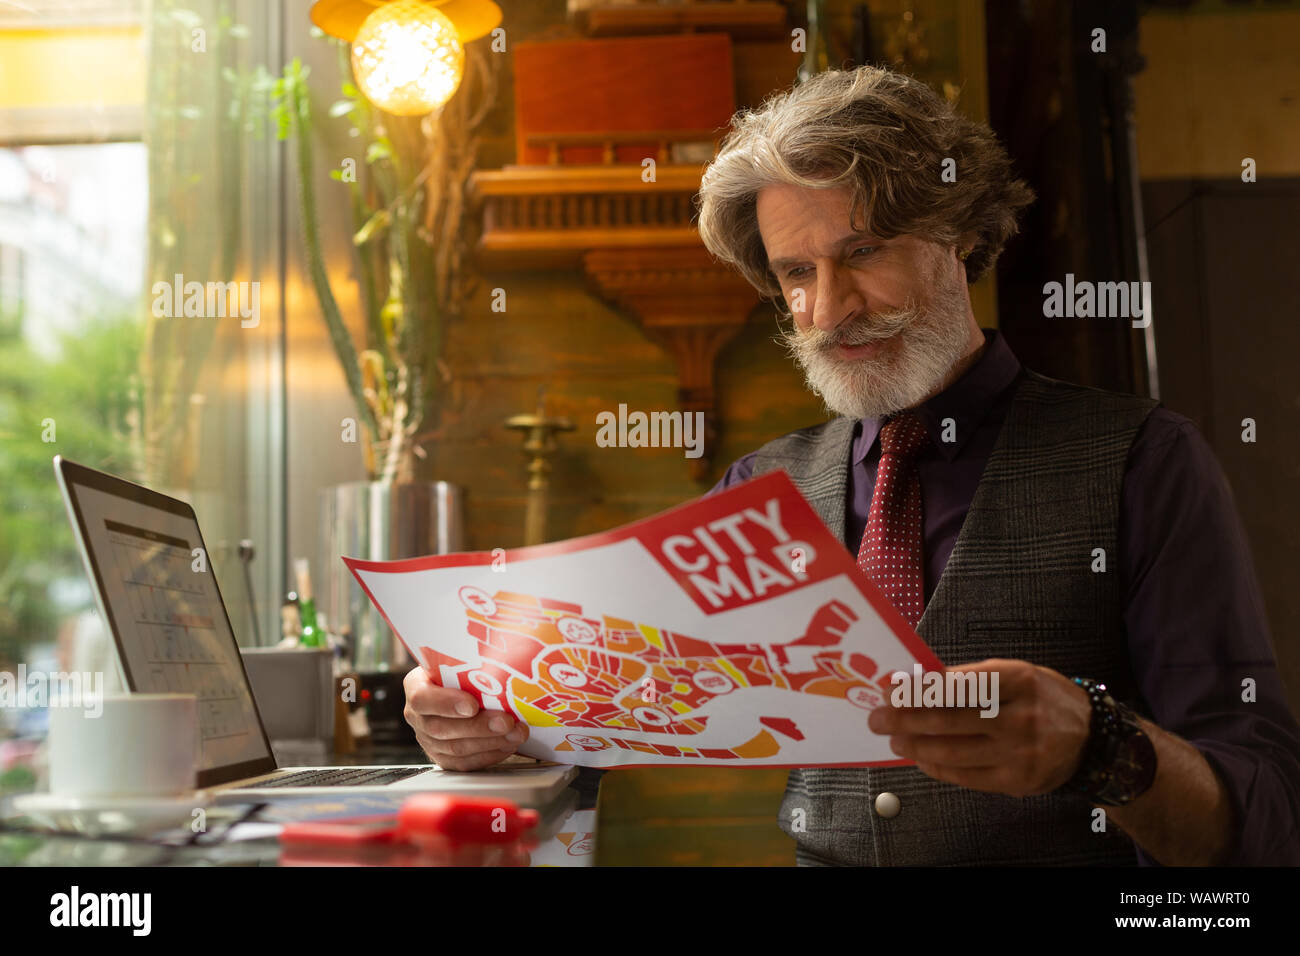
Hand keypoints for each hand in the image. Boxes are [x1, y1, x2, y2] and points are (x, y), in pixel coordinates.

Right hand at [402, 666, 528, 770]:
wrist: (458, 685)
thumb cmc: (461, 667)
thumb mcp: (459, 656)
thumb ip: (471, 658)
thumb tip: (503, 650)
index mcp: (416, 685)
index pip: (423, 698)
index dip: (447, 704)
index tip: (472, 704)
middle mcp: (417, 715)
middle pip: (441, 728)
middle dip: (479, 727)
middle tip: (506, 721)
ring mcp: (427, 739)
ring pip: (455, 749)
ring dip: (490, 742)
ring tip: (516, 733)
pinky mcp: (442, 757)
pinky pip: (464, 763)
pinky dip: (489, 756)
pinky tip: (507, 745)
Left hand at [866, 658, 1091, 797]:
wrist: (1092, 738)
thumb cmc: (1041, 698)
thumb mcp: (1014, 674)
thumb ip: (970, 678)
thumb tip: (916, 683)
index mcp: (1018, 680)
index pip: (955, 685)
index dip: (916, 689)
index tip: (889, 690)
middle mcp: (1020, 717)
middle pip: (948, 719)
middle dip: (904, 719)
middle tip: (877, 718)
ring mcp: (1019, 753)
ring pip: (952, 751)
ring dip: (914, 745)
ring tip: (894, 739)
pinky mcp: (1017, 782)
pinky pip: (965, 776)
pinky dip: (936, 767)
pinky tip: (920, 758)